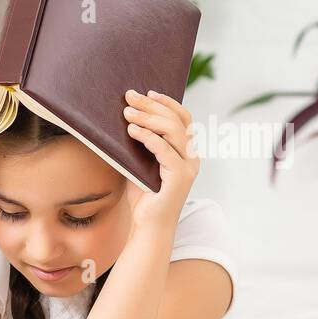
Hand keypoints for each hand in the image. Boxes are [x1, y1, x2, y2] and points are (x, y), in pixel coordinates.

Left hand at [122, 90, 199, 227]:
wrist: (147, 227)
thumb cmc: (143, 196)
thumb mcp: (140, 162)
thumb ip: (141, 142)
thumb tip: (125, 115)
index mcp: (186, 151)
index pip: (183, 118)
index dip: (167, 103)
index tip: (148, 92)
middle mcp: (192, 157)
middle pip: (176, 121)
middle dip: (152, 105)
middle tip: (129, 97)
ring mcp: (188, 168)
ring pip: (173, 132)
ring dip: (149, 118)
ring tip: (127, 113)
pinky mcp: (180, 178)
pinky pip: (166, 151)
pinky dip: (148, 137)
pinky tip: (132, 131)